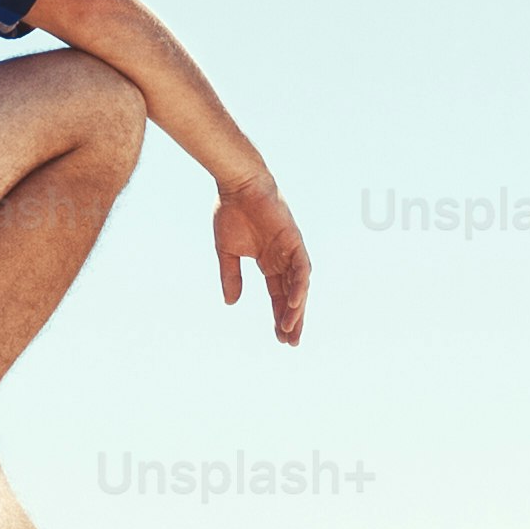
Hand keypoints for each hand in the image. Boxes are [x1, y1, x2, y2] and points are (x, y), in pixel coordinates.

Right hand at [213, 174, 312, 344]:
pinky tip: (294, 304)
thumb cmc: (231, 213)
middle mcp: (283, 259)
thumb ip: (232, 277)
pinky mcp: (294, 240)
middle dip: (293, 319)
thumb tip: (231, 303)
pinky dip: (299, 286)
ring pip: (298, 286)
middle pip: (292, 295)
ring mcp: (291, 250)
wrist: (237, 186)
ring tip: (291, 330)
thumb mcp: (227, 252)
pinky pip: (301, 268)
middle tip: (291, 342)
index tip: (279, 337)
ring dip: (296, 308)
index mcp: (269, 262)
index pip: (278, 295)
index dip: (280, 316)